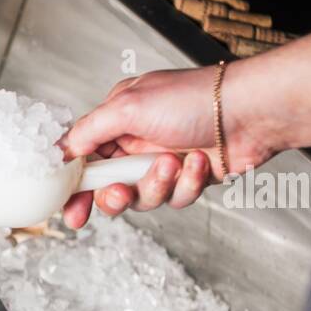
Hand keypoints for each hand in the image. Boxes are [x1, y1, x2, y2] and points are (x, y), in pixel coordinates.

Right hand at [53, 65, 280, 229]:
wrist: (251, 111)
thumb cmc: (194, 99)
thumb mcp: (127, 107)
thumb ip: (87, 132)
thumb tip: (59, 151)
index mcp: (117, 120)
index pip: (83, 159)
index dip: (74, 188)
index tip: (70, 211)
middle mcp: (137, 142)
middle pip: (108, 186)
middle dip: (113, 195)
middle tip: (118, 194)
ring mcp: (162, 162)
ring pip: (142, 198)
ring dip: (156, 185)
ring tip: (172, 164)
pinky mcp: (188, 179)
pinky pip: (175, 198)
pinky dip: (187, 184)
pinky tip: (199, 162)